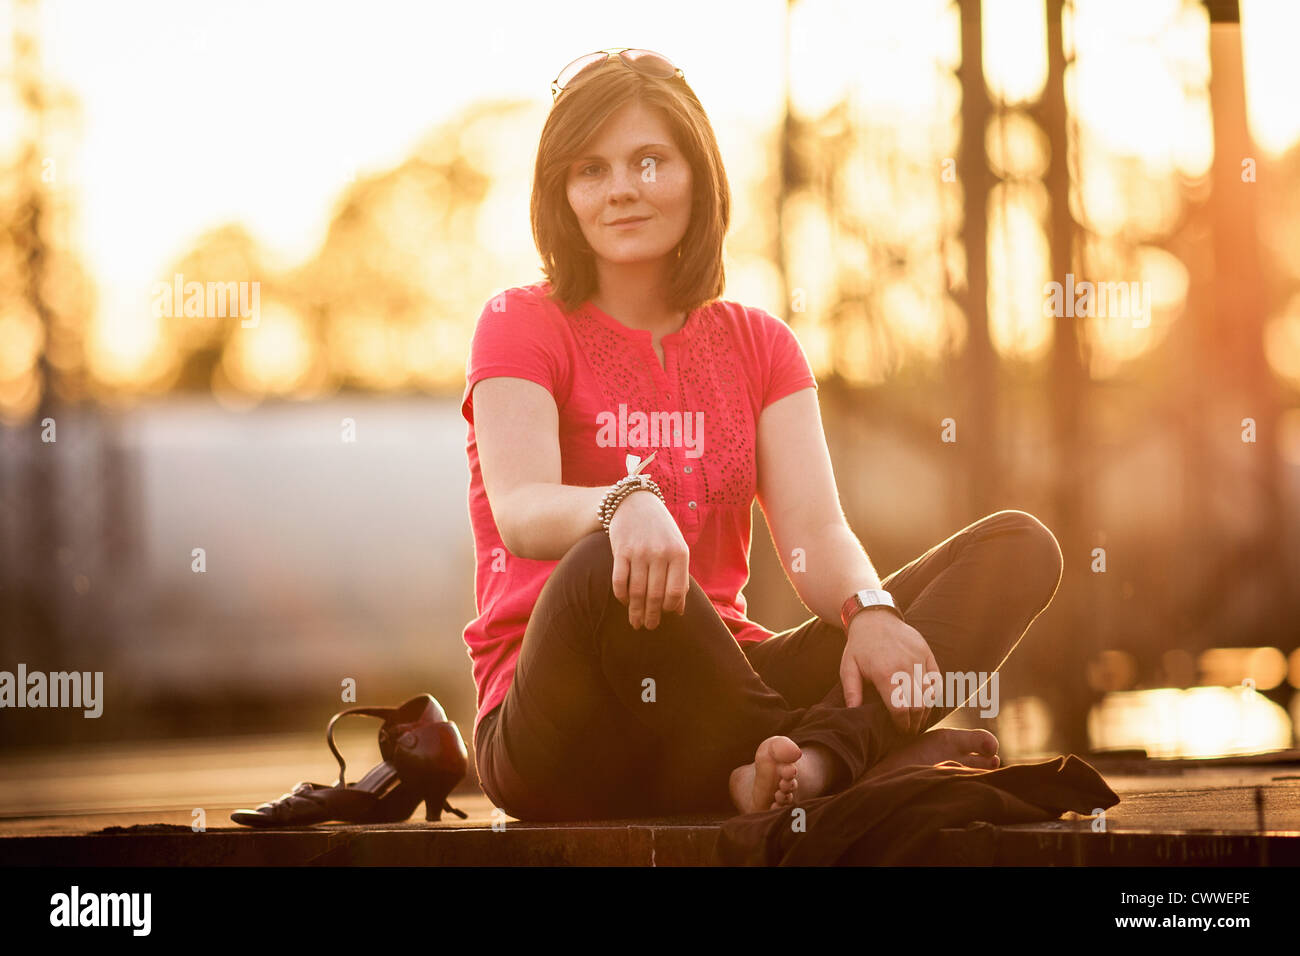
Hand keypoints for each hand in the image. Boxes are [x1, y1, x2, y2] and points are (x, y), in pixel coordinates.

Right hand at [607, 489, 690, 629]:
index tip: (665, 615)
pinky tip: (623, 602)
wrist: (636, 503)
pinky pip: (619, 581)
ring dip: (635, 611)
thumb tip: (679, 610)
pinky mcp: (621, 551)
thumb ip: (680, 576)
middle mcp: (660, 553)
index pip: (676, 591)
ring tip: (635, 622)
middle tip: (648, 627)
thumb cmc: (661, 530)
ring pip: (637, 591)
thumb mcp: (677, 547)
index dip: (670, 608)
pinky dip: (621, 595)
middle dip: (652, 615)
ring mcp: (640, 552)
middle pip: (655, 594)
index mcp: (679, 553)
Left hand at [839, 610, 938, 733]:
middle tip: (909, 730)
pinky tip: (926, 702)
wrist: (874, 618)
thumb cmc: (859, 646)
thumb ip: (851, 692)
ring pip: (929, 694)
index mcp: (885, 674)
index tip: (900, 731)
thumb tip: (853, 713)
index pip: (901, 709)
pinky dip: (934, 693)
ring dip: (925, 711)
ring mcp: (918, 659)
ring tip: (917, 719)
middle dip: (915, 722)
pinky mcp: (927, 653)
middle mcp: (905, 667)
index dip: (902, 724)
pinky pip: (936, 679)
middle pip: (918, 705)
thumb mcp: (848, 668)